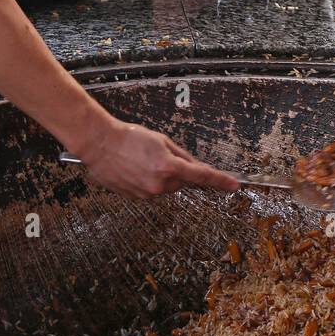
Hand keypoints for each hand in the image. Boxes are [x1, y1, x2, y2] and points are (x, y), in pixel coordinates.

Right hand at [68, 118, 239, 199]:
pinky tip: (136, 168)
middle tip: (160, 155)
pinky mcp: (137, 198)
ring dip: (162, 176)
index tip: (234, 185)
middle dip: (177, 171)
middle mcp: (160, 184)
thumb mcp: (162, 141)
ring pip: (167, 187)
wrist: (100, 145)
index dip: (220, 181)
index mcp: (169, 167)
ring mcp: (148, 193)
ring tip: (142, 160)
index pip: (202, 176)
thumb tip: (196, 167)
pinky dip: (149, 180)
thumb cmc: (130, 138)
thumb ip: (182, 156)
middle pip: (182, 182)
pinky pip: (152, 190)